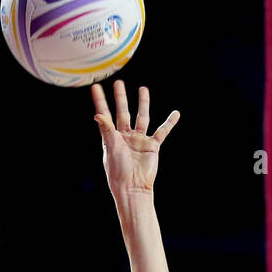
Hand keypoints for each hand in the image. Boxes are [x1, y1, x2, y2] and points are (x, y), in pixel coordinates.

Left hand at [91, 80, 179, 197]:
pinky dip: (169, 123)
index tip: (96, 87)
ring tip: (143, 89)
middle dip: (121, 98)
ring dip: (143, 104)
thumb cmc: (118, 172)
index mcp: (112, 138)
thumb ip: (107, 130)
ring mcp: (139, 140)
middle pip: (123, 112)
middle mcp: (125, 137)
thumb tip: (97, 114)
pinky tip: (175, 114)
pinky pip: (162, 132)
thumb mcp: (111, 148)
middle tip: (119, 83)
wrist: (134, 188)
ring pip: (142, 117)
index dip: (101, 102)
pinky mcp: (152, 146)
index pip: (105, 115)